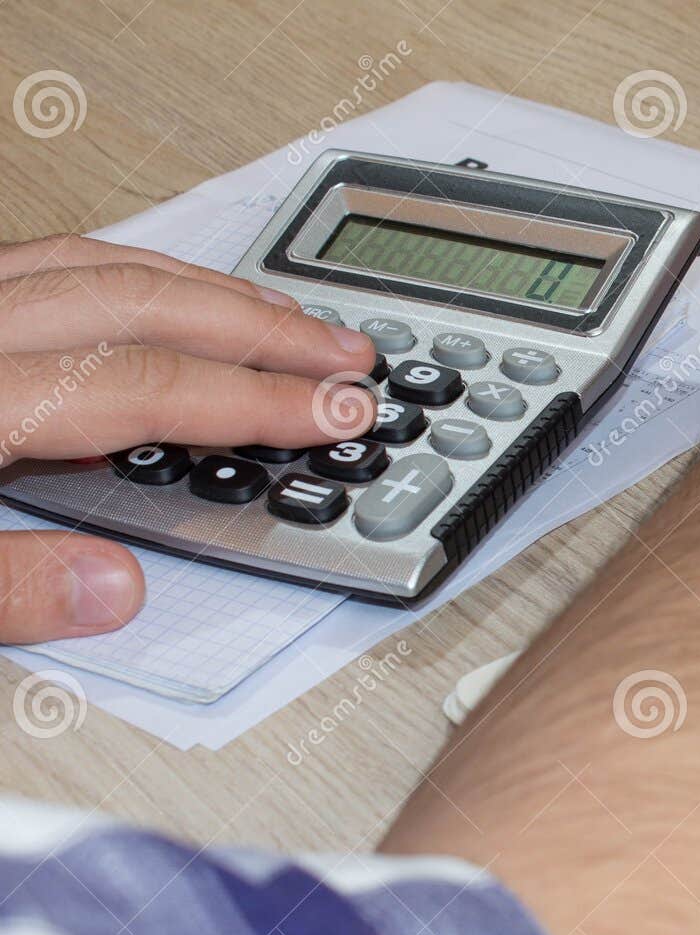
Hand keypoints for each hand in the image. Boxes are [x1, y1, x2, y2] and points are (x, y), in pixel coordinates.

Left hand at [0, 234, 375, 642]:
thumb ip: (6, 586)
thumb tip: (114, 589)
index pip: (144, 385)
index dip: (255, 399)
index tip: (335, 415)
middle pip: (139, 303)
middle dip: (262, 329)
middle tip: (345, 356)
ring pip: (99, 263)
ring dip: (206, 290)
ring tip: (283, 318)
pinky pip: (55, 260)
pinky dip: (135, 272)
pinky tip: (168, 296)